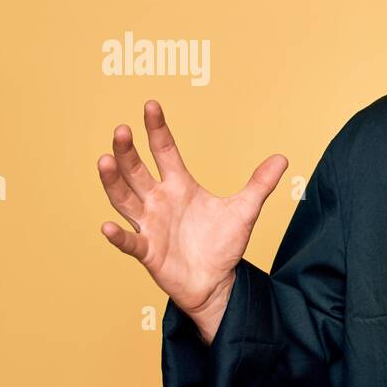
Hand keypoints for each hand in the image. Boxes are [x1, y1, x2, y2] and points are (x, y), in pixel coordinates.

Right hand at [97, 99, 286, 320]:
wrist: (217, 281)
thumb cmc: (223, 244)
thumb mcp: (245, 210)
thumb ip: (260, 184)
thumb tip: (282, 157)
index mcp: (179, 186)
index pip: (164, 151)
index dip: (157, 129)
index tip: (151, 105)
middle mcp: (159, 201)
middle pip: (136, 171)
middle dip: (127, 151)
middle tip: (121, 129)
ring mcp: (150, 225)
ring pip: (125, 199)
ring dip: (113, 181)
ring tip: (104, 159)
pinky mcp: (149, 252)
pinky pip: (130, 242)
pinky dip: (119, 236)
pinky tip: (107, 227)